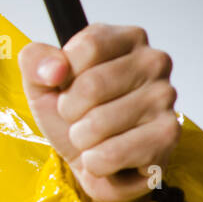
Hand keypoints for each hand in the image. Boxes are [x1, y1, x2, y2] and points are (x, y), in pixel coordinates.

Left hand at [17, 24, 179, 201]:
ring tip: (96, 137)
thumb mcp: (41, 82)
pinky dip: (97, 163)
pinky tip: (111, 157)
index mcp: (126, 38)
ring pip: (98, 123)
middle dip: (70, 112)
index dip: (64, 76)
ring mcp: (164, 98)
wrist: (92, 162)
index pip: (88, 47)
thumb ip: (35, 61)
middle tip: (81, 118)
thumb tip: (54, 69)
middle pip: (91, 86)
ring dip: (82, 140)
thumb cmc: (74, 116)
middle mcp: (153, 62)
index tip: (68, 86)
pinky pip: (111, 154)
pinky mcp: (167, 135)